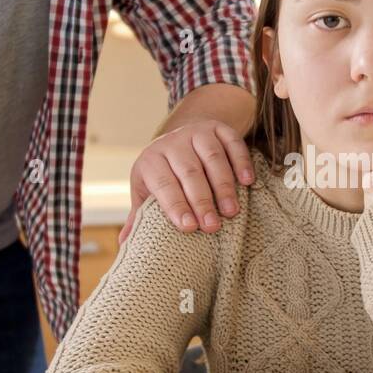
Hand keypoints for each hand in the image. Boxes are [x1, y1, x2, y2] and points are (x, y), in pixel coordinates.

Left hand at [119, 119, 254, 243]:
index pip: (163, 184)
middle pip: (189, 172)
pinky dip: (241, 162)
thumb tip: (125, 244)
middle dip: (201, 200)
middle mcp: (172, 143)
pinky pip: (232, 143)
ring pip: (212, 157)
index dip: (175, 205)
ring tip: (231, 211)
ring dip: (223, 185)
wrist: (180, 138)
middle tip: (212, 226)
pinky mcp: (218, 128)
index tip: (189, 227)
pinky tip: (248, 182)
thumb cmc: (164, 174)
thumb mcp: (147, 191)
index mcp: (151, 161)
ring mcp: (196, 133)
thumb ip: (139, 215)